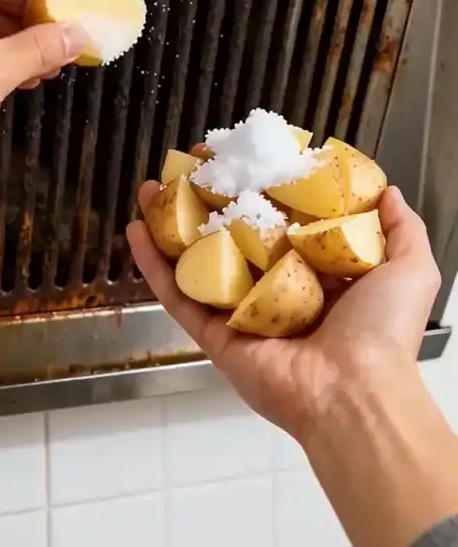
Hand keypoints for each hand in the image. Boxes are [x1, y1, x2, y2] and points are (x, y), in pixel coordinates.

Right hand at [127, 177, 440, 442]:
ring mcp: (240, 313)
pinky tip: (135, 230)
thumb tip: (386, 190)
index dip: (260, 186)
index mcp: (318, 274)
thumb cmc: (383, 331)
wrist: (356, 392)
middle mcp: (275, 291)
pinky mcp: (214, 336)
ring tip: (150, 189)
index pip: (281, 219)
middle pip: (231, 234)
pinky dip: (153, 265)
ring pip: (197, 261)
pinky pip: (178, 295)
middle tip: (189, 164)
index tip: (244, 155)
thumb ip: (401, 226)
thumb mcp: (410, 266)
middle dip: (207, 197)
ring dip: (170, 224)